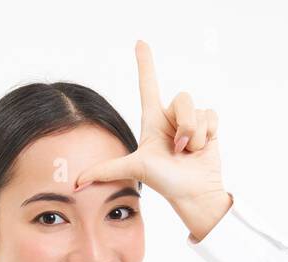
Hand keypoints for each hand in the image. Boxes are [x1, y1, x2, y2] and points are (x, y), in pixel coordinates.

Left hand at [73, 39, 231, 239]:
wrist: (193, 193)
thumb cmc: (166, 182)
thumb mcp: (134, 169)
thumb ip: (105, 171)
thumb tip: (75, 184)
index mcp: (152, 121)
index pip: (147, 86)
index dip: (145, 64)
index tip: (140, 42)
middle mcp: (170, 118)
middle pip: (182, 99)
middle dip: (185, 125)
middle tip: (178, 149)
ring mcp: (191, 122)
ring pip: (198, 109)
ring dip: (196, 134)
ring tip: (189, 152)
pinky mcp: (209, 126)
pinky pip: (212, 115)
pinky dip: (209, 134)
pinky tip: (202, 149)